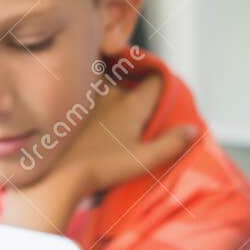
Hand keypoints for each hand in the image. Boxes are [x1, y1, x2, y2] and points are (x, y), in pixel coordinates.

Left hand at [0, 73, 197, 234]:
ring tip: (112, 92)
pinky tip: (86, 99)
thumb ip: (170, 144)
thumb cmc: (101, 169)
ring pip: (106, 76)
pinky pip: (83, 83)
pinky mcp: (68, 101)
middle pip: (130, 75)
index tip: (163, 91)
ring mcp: (88, 94)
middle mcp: (111, 92)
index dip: (163, 82)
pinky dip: (88, 85)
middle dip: (136, 80)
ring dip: (111, 79)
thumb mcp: (141, 160)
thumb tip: (193, 129)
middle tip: (139, 94)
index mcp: (131, 104)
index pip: (155, 80)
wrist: (57, 173)